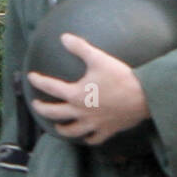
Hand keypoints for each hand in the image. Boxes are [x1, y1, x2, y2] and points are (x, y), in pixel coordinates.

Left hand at [27, 33, 149, 144]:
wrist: (144, 96)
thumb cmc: (121, 77)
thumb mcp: (99, 59)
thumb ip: (80, 48)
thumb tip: (64, 37)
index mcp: (75, 94)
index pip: (50, 87)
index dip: (38, 80)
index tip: (32, 77)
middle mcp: (80, 111)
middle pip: (53, 113)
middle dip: (42, 109)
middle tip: (37, 104)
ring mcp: (93, 123)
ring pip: (71, 131)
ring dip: (62, 129)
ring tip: (59, 126)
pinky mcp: (107, 130)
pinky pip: (93, 139)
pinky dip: (88, 138)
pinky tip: (87, 136)